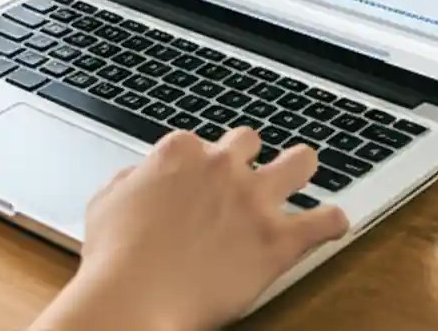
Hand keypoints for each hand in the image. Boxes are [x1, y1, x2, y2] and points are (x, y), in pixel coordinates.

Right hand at [31, 129, 348, 330]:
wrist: (135, 296)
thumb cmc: (115, 257)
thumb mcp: (105, 202)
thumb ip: (131, 181)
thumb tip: (141, 179)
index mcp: (179, 153)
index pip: (200, 142)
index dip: (200, 164)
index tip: (198, 181)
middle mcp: (221, 167)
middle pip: (250, 141)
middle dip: (249, 156)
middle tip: (246, 175)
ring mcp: (254, 200)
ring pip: (301, 162)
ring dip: (302, 167)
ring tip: (303, 174)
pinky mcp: (279, 239)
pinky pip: (325, 221)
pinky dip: (332, 221)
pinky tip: (333, 223)